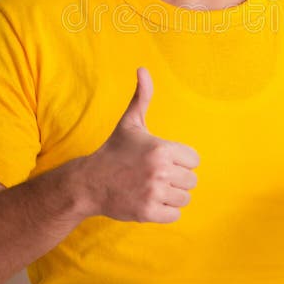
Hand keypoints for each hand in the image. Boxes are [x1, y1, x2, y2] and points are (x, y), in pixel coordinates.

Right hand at [83, 67, 199, 223]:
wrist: (89, 182)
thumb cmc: (114, 151)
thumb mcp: (130, 123)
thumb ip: (143, 96)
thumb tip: (142, 69)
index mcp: (161, 148)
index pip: (194, 160)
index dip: (180, 160)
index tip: (162, 160)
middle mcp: (160, 171)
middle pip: (191, 180)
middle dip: (176, 179)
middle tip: (154, 175)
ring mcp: (154, 193)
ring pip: (185, 198)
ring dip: (171, 195)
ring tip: (152, 188)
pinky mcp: (148, 212)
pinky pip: (174, 215)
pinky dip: (165, 211)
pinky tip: (149, 201)